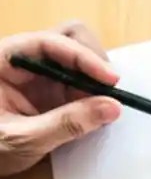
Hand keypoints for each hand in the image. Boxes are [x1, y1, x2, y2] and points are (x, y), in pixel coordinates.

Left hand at [0, 22, 122, 175]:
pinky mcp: (48, 92)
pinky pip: (79, 82)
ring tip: (100, 107)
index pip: (48, 43)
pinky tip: (94, 114)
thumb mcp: (23, 139)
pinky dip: (93, 94)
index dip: (82, 57)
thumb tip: (112, 108)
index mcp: (2, 60)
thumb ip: (67, 124)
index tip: (110, 80)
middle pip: (67, 39)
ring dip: (94, 79)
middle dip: (92, 61)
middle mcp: (22, 60)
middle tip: (107, 90)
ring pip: (77, 58)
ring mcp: (37, 75)